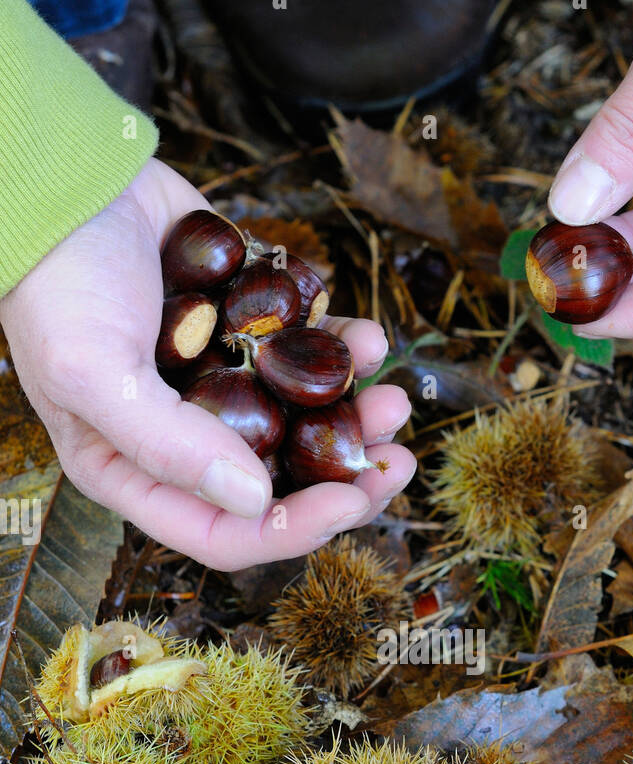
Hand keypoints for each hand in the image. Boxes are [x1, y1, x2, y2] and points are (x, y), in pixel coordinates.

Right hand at [0, 158, 414, 568]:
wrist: (61, 179)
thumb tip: (255, 499)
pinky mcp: (249, 332)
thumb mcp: (93, 374)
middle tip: (397, 460)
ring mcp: (223, 386)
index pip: (225, 534)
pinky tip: (366, 338)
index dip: (293, 530)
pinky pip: (309, 357)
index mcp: (138, 473)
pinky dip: (343, 353)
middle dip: (345, 479)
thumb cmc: (55, 286)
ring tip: (394, 396)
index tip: (351, 501)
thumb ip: (169, 446)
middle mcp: (188, 440)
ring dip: (356, 416)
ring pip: (305, 424)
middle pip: (280, 489)